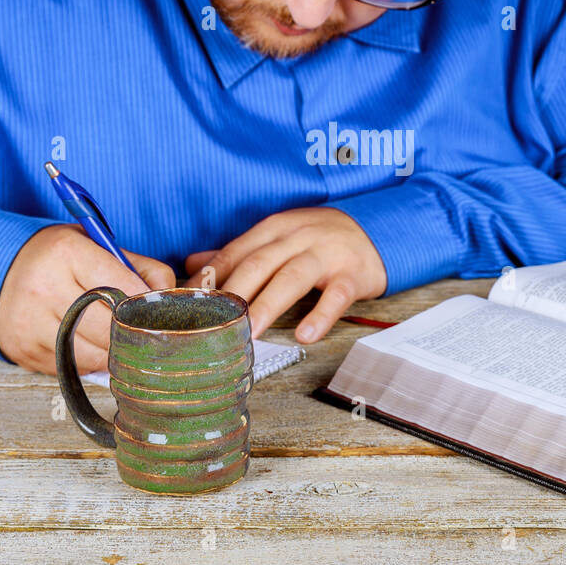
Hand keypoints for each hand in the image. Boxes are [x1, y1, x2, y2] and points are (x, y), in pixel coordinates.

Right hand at [0, 223, 175, 374]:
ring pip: (93, 355)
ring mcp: (30, 323)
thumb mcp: (93, 245)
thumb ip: (136, 266)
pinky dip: (88, 361)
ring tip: (115, 339)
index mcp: (66, 253)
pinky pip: (72, 367)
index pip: (123, 287)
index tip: (156, 311)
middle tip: (143, 332)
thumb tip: (168, 295)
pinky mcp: (23, 351)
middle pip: (109, 328)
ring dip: (112, 352)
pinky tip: (87, 345)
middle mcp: (44, 288)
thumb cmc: (56, 258)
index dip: (145, 303)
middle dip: (131, 333)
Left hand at [182, 207, 385, 343]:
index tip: (191, 304)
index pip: (236, 252)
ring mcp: (326, 254)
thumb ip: (238, 251)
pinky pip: (335, 296)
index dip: (212, 278)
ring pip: (292, 278)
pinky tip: (305, 336)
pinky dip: (320, 316)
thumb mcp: (278, 236)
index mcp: (274, 228)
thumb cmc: (318, 239)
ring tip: (249, 333)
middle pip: (259, 263)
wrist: (375, 230)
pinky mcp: (352, 274)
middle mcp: (298, 237)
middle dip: (234, 293)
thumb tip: (193, 265)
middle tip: (214, 323)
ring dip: (268, 305)